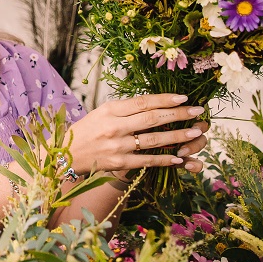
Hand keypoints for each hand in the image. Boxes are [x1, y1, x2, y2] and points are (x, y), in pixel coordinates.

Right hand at [68, 93, 208, 176]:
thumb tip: (154, 104)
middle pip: (152, 118)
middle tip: (197, 111)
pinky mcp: (119, 163)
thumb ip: (125, 109)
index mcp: (110, 109)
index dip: (165, 99)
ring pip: (153, 139)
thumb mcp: (102, 113)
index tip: (183, 98)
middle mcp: (114, 126)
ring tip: (194, 132)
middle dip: (178, 114)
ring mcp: (117, 146)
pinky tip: (179, 157)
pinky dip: (164, 159)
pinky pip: (146, 160)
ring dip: (177, 136)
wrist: (65, 155)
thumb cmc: (86, 130)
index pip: (142, 102)